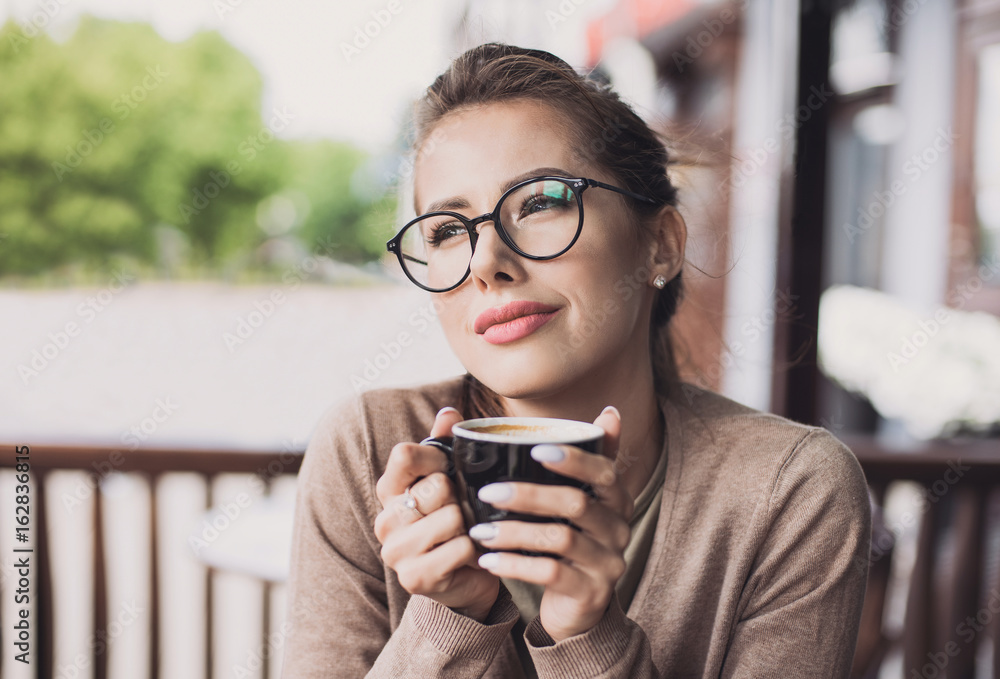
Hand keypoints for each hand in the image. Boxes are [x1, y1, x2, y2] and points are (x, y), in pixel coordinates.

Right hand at [374, 407, 499, 621]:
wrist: (464, 578)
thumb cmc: (455, 522)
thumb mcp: (450, 479)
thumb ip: (445, 443)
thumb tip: (449, 412)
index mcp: (389, 489)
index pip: (405, 454)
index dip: (437, 457)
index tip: (450, 470)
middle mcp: (386, 519)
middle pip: (436, 486)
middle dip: (460, 497)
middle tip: (460, 513)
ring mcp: (395, 551)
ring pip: (451, 517)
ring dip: (468, 526)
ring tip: (464, 534)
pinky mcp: (414, 577)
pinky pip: (459, 549)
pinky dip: (473, 551)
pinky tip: (468, 556)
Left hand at [468, 406, 630, 641]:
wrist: (579, 603)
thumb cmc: (572, 539)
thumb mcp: (583, 499)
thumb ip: (589, 458)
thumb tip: (610, 411)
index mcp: (617, 500)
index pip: (604, 472)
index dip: (574, 459)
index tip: (537, 448)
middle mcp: (619, 529)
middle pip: (577, 504)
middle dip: (529, 495)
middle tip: (488, 491)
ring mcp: (608, 563)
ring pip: (560, 540)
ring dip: (514, 532)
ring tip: (479, 530)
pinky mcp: (591, 593)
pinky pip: (550, 574)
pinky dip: (515, 565)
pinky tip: (488, 561)